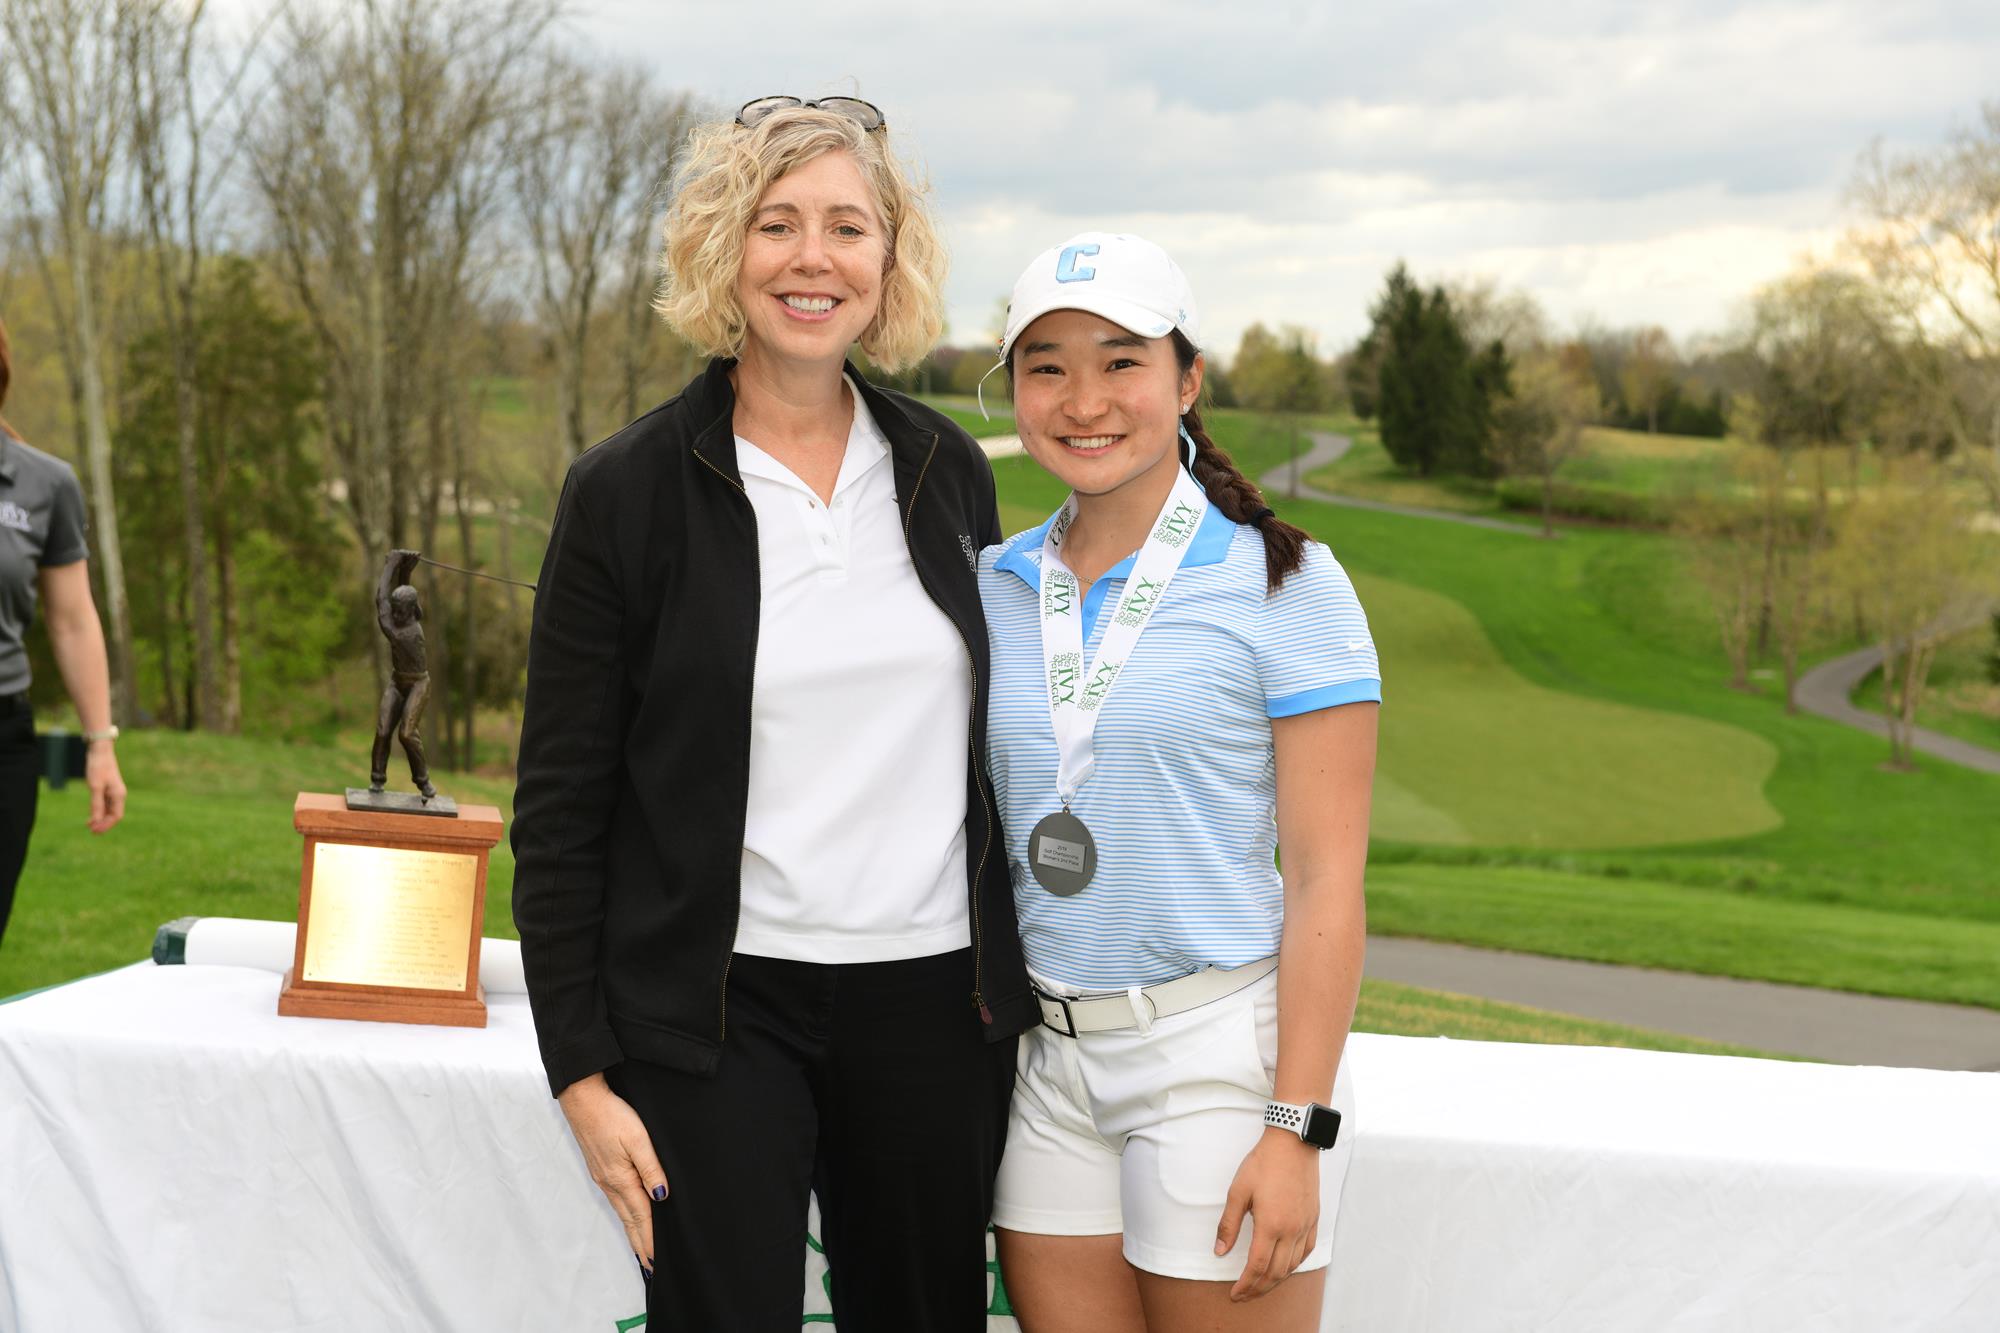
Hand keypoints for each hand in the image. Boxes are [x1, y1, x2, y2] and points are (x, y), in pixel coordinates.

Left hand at [85, 740, 124, 833]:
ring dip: (101, 818)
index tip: (94, 831)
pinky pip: (106, 804)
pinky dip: (100, 811)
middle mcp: (119, 795)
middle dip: (103, 824)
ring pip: (110, 810)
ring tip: (89, 825)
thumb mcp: (95, 787)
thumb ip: (96, 805)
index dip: (106, 825)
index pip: (116, 816)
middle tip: (91, 831)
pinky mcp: (108, 788)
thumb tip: (96, 821)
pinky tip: (92, 814)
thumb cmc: (98, 768)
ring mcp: (114, 792)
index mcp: (119, 795)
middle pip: (114, 815)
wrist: (100, 751)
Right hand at [556, 1073, 669, 1275]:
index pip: (642, 1217)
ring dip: (633, 1233)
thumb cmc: (612, 1114)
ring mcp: (603, 1178)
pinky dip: (625, 1216)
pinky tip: (628, 1217)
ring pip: (622, 1213)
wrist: (582, 1098)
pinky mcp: (600, 1169)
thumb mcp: (638, 1138)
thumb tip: (661, 1197)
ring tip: (641, 1251)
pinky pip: (616, 1201)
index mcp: (622, 1179)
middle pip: (630, 1221)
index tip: (657, 1261)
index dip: (650, 1240)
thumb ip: (651, 1168)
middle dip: (640, 1245)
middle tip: (650, 1268)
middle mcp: (610, 1184)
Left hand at [1215, 1129, 1320, 1301]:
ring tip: (1260, 1284)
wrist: (1293, 1143)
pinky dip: (1294, 1265)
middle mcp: (1291, 1230)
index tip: (1234, 1294)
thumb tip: (1219, 1250)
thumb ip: (1229, 1224)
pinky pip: (1306, 1251)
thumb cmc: (1263, 1163)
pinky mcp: (1313, 1218)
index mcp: (1271, 1225)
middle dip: (1259, 1289)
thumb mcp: (1238, 1191)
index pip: (1257, 1267)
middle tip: (1244, 1295)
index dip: (1245, 1285)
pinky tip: (1284, 1266)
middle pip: (1276, 1272)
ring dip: (1276, 1280)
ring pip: (1292, 1265)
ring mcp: (1305, 1225)